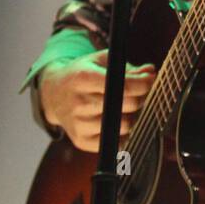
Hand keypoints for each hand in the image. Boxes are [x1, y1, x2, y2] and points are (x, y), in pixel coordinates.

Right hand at [38, 49, 155, 152]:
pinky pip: (116, 142)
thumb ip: (128, 68)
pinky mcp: (81, 141)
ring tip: (125, 105)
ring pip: (124, 125)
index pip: (123, 86)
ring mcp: (79, 124)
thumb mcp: (100, 62)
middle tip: (139, 91)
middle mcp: (79, 103)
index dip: (143, 84)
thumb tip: (151, 72)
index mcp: (83, 78)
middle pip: (126, 105)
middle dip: (140, 98)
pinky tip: (116, 119)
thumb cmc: (82, 74)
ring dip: (132, 115)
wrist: (53, 94)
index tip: (150, 80)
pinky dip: (122, 132)